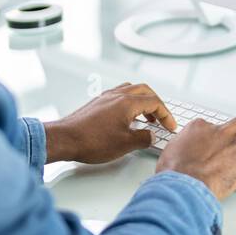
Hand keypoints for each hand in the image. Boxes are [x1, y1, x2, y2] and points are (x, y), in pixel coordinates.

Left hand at [43, 82, 177, 164]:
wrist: (65, 139)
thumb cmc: (91, 141)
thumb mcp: (125, 144)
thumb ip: (143, 138)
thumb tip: (150, 136)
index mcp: (127, 102)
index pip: (155, 102)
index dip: (166, 115)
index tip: (170, 126)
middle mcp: (117, 95)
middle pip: (145, 91)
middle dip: (157, 104)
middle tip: (161, 118)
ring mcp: (106, 97)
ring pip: (131, 90)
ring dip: (143, 101)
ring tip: (146, 117)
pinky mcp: (97, 103)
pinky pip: (119, 95)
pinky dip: (129, 102)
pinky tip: (127, 117)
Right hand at [156, 114, 235, 200]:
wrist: (181, 186)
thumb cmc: (173, 174)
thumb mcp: (170, 152)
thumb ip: (180, 148)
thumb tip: (179, 153)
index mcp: (200, 128)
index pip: (212, 124)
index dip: (216, 132)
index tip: (217, 138)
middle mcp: (221, 134)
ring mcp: (234, 148)